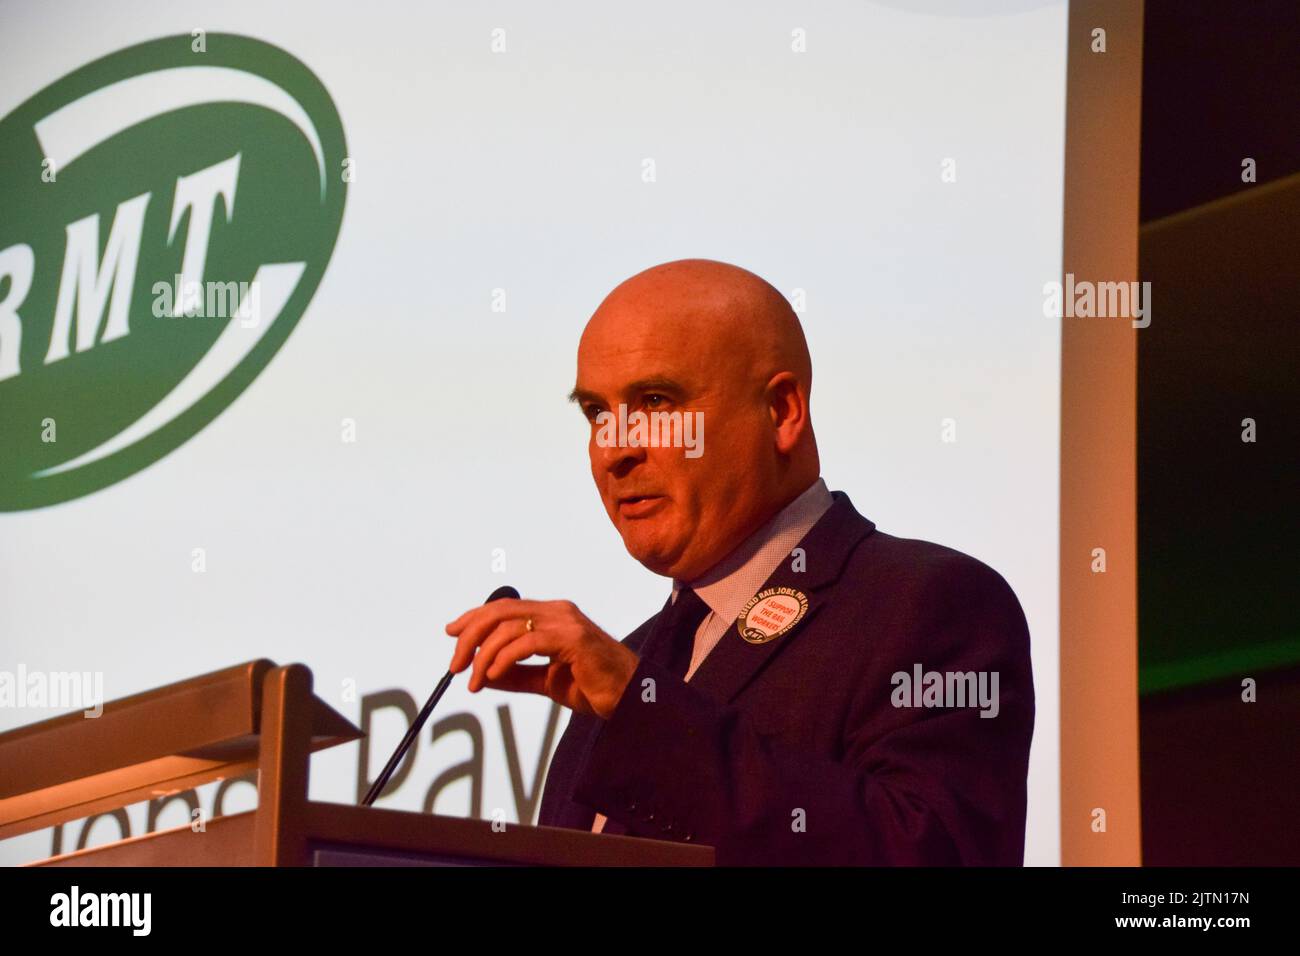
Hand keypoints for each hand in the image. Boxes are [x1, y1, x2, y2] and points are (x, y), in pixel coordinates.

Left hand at [444, 598, 639, 718]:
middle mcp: (558, 612)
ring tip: (475, 683)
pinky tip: (495, 675)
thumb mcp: (546, 680)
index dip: (473, 618)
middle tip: (456, 665)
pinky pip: (527, 642)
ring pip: (509, 627)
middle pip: (500, 611)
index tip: (452, 634)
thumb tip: (484, 675)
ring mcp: (566, 622)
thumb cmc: (595, 687)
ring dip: (483, 657)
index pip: (504, 607)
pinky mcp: (573, 638)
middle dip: (470, 636)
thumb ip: (518, 675)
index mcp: (553, 616)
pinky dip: (503, 658)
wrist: (629, 699)